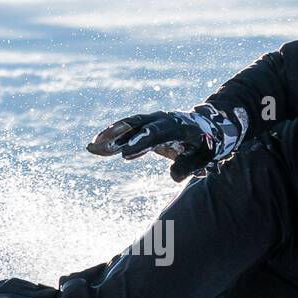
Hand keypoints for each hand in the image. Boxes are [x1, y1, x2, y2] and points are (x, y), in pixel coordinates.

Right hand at [87, 103, 248, 181]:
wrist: (205, 127)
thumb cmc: (206, 144)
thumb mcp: (203, 156)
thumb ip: (189, 166)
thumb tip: (173, 177)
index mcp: (175, 126)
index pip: (155, 133)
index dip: (140, 142)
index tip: (125, 153)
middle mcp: (160, 120)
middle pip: (136, 124)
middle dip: (117, 133)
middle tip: (100, 143)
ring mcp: (150, 123)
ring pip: (126, 127)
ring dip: (109, 136)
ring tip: (91, 147)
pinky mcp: (144, 130)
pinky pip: (125, 134)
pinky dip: (111, 140)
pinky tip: (95, 149)